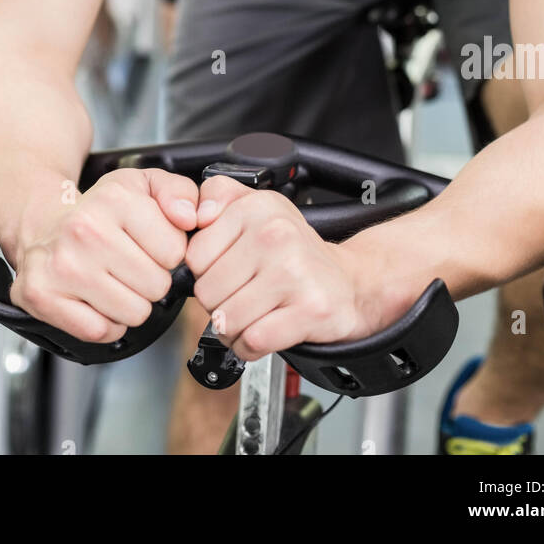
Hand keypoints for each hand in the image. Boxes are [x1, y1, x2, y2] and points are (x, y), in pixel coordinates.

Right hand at [10, 167, 198, 344]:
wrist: (43, 225)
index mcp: (115, 199)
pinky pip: (102, 331)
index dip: (169, 252)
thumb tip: (190, 218)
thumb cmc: (101, 210)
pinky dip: (105, 322)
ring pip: (133, 313)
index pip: (175, 252)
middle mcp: (85, 230)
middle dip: (151, 280)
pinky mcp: (42, 296)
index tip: (149, 244)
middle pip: (157, 286)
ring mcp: (62, 265)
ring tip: (112, 280)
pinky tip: (95, 298)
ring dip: (130, 303)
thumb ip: (180, 192)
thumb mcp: (144, 185)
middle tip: (129, 264)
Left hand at [185, 177, 374, 359]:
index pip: (195, 256)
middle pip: (207, 292)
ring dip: (233, 330)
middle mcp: (276, 235)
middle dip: (218, 304)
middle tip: (241, 297)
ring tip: (251, 316)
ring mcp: (294, 273)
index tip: (224, 272)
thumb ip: (218, 197)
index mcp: (256, 208)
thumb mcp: (257, 208)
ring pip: (227, 320)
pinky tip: (263, 332)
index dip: (204, 272)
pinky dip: (249, 347)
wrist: (349, 282)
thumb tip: (194, 213)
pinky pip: (253, 341)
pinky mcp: (309, 310)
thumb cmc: (295, 251)